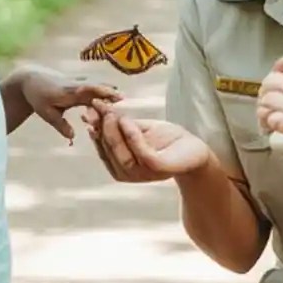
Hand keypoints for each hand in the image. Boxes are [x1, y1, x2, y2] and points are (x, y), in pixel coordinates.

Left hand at [20, 66, 121, 141]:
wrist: (32, 79)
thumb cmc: (39, 97)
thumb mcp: (46, 114)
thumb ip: (60, 125)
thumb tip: (73, 137)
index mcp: (69, 92)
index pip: (90, 91)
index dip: (103, 93)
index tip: (114, 99)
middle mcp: (76, 84)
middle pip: (97, 85)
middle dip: (110, 91)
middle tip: (124, 99)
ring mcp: (78, 81)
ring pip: (97, 83)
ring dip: (108, 89)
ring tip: (121, 98)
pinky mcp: (79, 81)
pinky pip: (93, 83)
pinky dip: (103, 89)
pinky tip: (111, 95)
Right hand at [81, 100, 213, 182]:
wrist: (195, 150)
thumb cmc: (166, 140)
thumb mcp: (137, 128)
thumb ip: (117, 123)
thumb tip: (90, 111)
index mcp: (120, 164)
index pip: (102, 149)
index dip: (94, 131)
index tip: (87, 112)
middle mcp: (129, 173)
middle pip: (110, 153)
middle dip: (102, 130)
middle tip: (99, 108)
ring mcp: (144, 173)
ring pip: (123, 157)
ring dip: (115, 134)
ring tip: (113, 114)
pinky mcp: (159, 169)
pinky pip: (142, 154)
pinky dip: (133, 137)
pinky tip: (128, 121)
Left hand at [257, 56, 282, 187]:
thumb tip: (270, 84)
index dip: (272, 76)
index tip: (273, 93)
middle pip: (275, 81)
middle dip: (262, 96)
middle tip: (265, 112)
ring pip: (273, 100)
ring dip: (263, 113)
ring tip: (267, 125)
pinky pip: (281, 121)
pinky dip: (272, 125)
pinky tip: (271, 133)